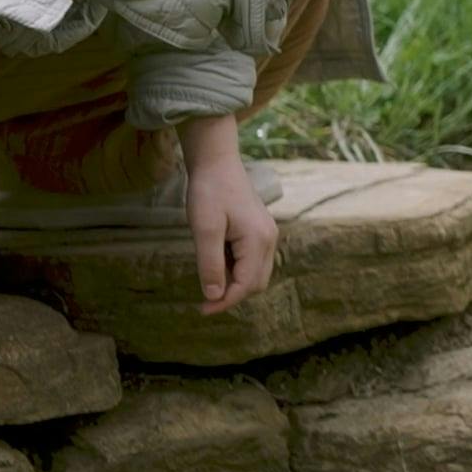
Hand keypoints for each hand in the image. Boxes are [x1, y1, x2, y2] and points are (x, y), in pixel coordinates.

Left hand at [180, 120, 279, 313]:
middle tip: (203, 295)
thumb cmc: (209, 191)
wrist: (217, 161)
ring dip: (233, 280)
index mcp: (258, 241)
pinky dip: (235, 267)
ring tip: (208, 272)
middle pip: (255, 283)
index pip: (246, 285)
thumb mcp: (205, 229)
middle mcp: (269, 239)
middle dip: (231, 293)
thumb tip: (213, 296)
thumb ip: (210, 264)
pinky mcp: (260, 229)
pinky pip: (252, 259)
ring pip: (255, 272)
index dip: (225, 302)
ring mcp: (267, 234)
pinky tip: (216, 257)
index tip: (202, 310)